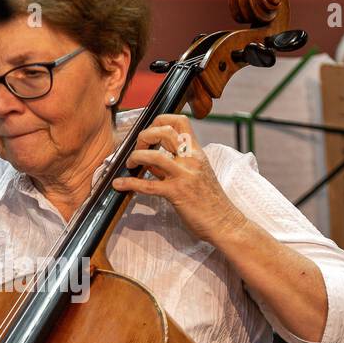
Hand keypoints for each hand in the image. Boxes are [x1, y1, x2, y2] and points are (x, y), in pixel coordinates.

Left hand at [111, 114, 245, 244]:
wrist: (224, 222)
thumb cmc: (210, 200)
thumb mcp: (196, 175)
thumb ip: (173, 165)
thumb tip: (149, 161)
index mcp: (196, 152)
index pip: (181, 121)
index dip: (160, 120)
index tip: (149, 131)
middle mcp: (191, 160)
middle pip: (165, 132)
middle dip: (145, 136)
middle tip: (138, 148)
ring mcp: (184, 176)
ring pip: (154, 156)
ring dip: (136, 157)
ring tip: (130, 164)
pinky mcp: (176, 193)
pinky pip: (148, 185)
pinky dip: (129, 183)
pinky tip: (119, 185)